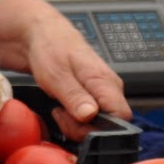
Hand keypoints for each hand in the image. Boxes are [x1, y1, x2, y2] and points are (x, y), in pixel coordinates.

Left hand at [15, 7, 130, 142]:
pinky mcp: (92, 97)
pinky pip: (89, 118)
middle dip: (82, 128)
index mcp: (106, 82)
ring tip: (59, 109)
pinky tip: (61, 108)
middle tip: (60, 115)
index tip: (76, 122)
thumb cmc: (50, 48)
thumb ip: (75, 96)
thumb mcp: (57, 75)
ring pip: (97, 123)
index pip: (122, 117)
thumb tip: (90, 115)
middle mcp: (109, 89)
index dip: (101, 129)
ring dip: (75, 124)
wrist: (42, 35)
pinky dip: (73, 119)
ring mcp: (101, 93)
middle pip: (109, 125)